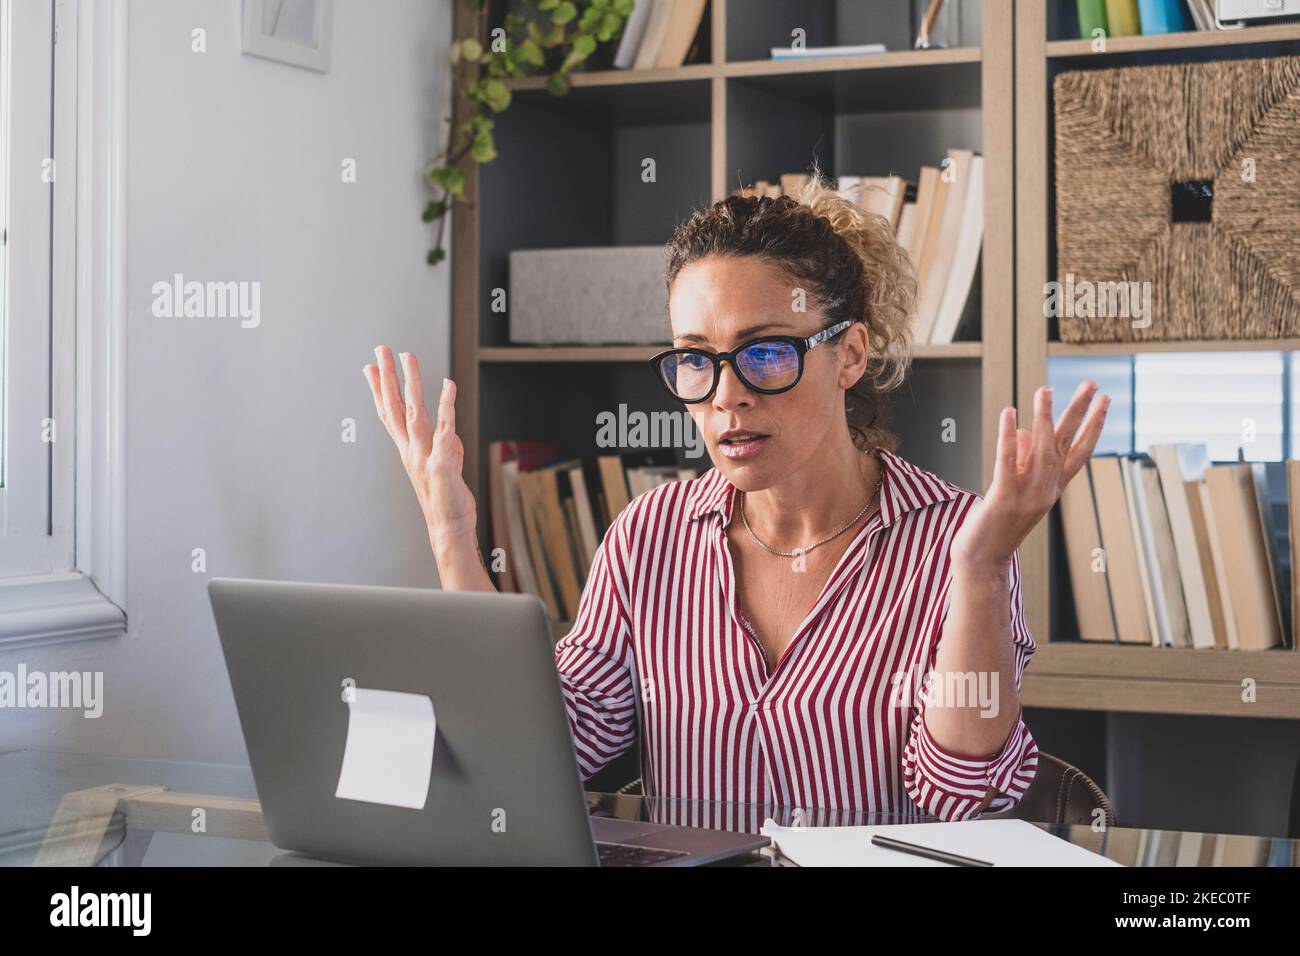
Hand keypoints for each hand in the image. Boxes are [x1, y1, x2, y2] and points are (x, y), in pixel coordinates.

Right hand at [363, 346, 476, 549]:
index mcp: (407, 449)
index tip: (369, 366)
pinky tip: (448, 385)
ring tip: (406, 356)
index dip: (378, 390)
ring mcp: (424, 455)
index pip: (388, 414)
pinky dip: (445, 406)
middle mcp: (410, 449)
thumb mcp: (444, 465)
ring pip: (414, 412)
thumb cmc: (446, 498)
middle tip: (379, 348)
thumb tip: (447, 432)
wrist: (448, 527)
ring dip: (410, 383)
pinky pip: (444, 429)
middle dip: (386, 376)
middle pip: (394, 407)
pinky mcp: (442, 462)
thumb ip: (444, 445)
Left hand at [950, 380, 1109, 568]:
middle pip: (1066, 444)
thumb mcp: (1014, 488)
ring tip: (1045, 389)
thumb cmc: (997, 524)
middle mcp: (1046, 489)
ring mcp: (1027, 494)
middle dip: (1080, 413)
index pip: (1079, 451)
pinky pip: (1007, 461)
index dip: (1093, 425)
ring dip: (1043, 417)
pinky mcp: (1003, 497)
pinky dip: (1008, 436)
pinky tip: (1009, 413)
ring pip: (1039, 449)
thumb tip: (1020, 429)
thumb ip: (1021, 460)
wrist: (984, 561)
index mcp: (1052, 488)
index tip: (1105, 400)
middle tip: (1093, 384)